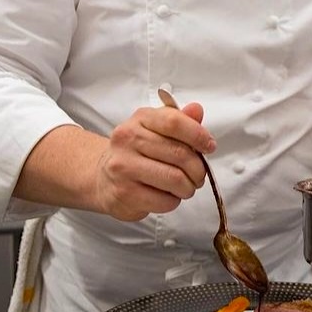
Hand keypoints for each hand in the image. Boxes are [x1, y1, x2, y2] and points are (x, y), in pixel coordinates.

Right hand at [95, 102, 212, 220]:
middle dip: (198, 169)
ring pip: (175, 179)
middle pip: (180, 154)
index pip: (175, 122)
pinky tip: (168, 196)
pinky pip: (164, 200)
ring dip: (188, 187)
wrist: (102, 177)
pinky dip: (174, 201)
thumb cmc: (137, 152)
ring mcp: (123, 167)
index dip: (199, 136)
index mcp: (140, 119)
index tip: (209, 146)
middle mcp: (128, 140)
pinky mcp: (123, 193)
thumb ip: (180, 120)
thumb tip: (197, 110)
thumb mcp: (157, 129)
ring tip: (186, 186)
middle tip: (199, 174)